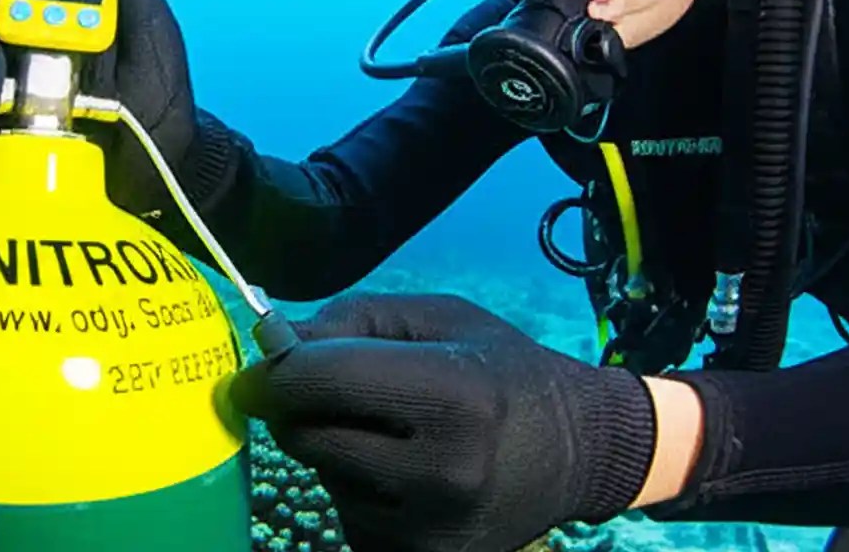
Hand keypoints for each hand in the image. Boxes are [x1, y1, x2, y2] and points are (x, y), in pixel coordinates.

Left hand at [227, 293, 658, 551]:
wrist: (581, 452)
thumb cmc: (502, 370)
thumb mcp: (438, 319)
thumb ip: (350, 320)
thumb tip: (269, 345)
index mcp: (451, 396)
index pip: (314, 383)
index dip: (276, 369)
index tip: (267, 363)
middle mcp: (443, 473)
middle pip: (305, 435)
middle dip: (303, 408)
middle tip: (338, 390)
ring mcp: (432, 531)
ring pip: (325, 477)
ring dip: (336, 449)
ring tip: (394, 433)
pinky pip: (348, 516)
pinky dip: (359, 490)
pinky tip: (404, 474)